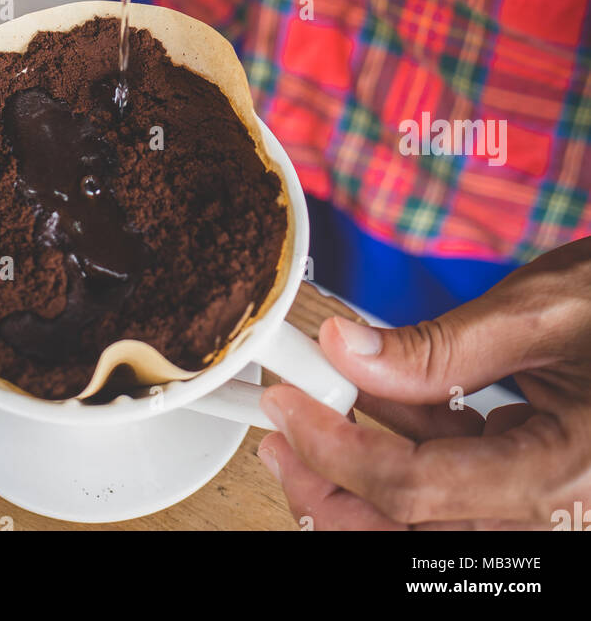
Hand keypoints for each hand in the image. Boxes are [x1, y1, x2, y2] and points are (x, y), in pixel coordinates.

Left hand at [258, 238, 590, 529]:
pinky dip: (415, 454)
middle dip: (333, 491)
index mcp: (561, 478)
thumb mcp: (545, 311)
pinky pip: (467, 489)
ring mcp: (554, 509)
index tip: (286, 406)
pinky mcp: (549, 487)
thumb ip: (442, 345)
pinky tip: (382, 407)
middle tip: (281, 435)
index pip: (413, 492)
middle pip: (416, 531)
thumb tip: (348, 348)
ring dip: (366, 477)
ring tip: (315, 419)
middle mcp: (558, 515)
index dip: (334, 453)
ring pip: (435, 520)